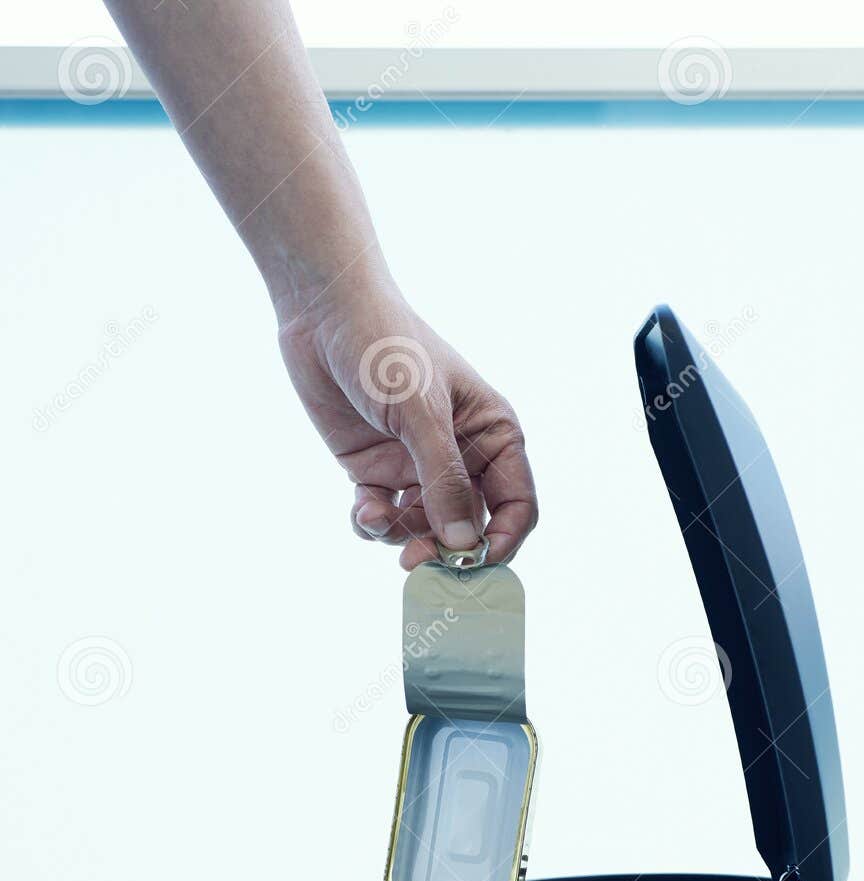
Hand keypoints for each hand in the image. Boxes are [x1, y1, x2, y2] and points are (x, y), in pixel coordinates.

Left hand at [277, 281, 537, 568]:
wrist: (323, 311)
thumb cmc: (385, 344)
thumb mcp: (421, 412)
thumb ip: (445, 480)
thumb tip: (463, 545)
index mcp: (492, 434)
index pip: (516, 506)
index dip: (501, 541)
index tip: (471, 563)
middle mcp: (462, 455)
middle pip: (469, 527)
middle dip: (442, 548)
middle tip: (412, 561)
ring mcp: (419, 465)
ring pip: (423, 529)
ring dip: (399, 534)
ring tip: (373, 515)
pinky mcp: (378, 469)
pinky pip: (385, 517)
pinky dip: (372, 523)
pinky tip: (359, 507)